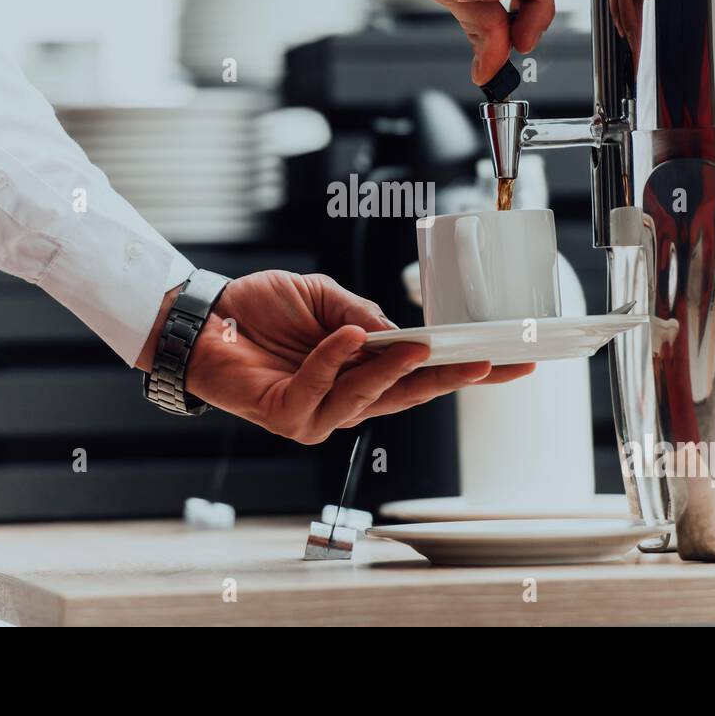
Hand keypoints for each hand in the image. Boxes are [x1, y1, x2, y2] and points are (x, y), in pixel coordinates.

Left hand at [140, 271, 534, 443]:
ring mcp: (319, 414)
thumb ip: (361, 316)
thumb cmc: (260, 309)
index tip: (509, 359)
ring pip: (371, 397)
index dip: (465, 370)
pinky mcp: (288, 417)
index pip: (423, 375)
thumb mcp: (324, 298)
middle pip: (411, 395)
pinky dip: (335, 361)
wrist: (205, 317)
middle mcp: (347, 399)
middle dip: (454, 380)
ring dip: (396, 370)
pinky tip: (345, 337)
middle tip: (491, 363)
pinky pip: (321, 391)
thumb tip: (401, 332)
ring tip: (420, 346)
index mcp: (362, 371)